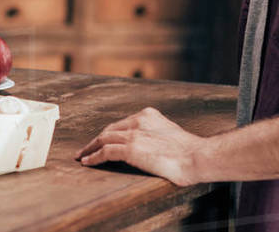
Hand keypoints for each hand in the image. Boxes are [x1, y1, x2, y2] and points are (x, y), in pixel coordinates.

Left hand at [75, 107, 205, 186]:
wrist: (196, 157)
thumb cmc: (189, 152)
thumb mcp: (169, 134)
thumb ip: (156, 136)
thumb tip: (150, 148)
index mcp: (147, 115)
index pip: (121, 124)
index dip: (109, 133)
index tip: (101, 141)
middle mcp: (138, 121)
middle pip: (109, 130)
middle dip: (95, 140)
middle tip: (85, 149)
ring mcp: (133, 134)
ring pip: (103, 139)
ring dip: (90, 148)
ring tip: (81, 156)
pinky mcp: (130, 149)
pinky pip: (105, 152)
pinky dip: (93, 157)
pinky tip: (87, 162)